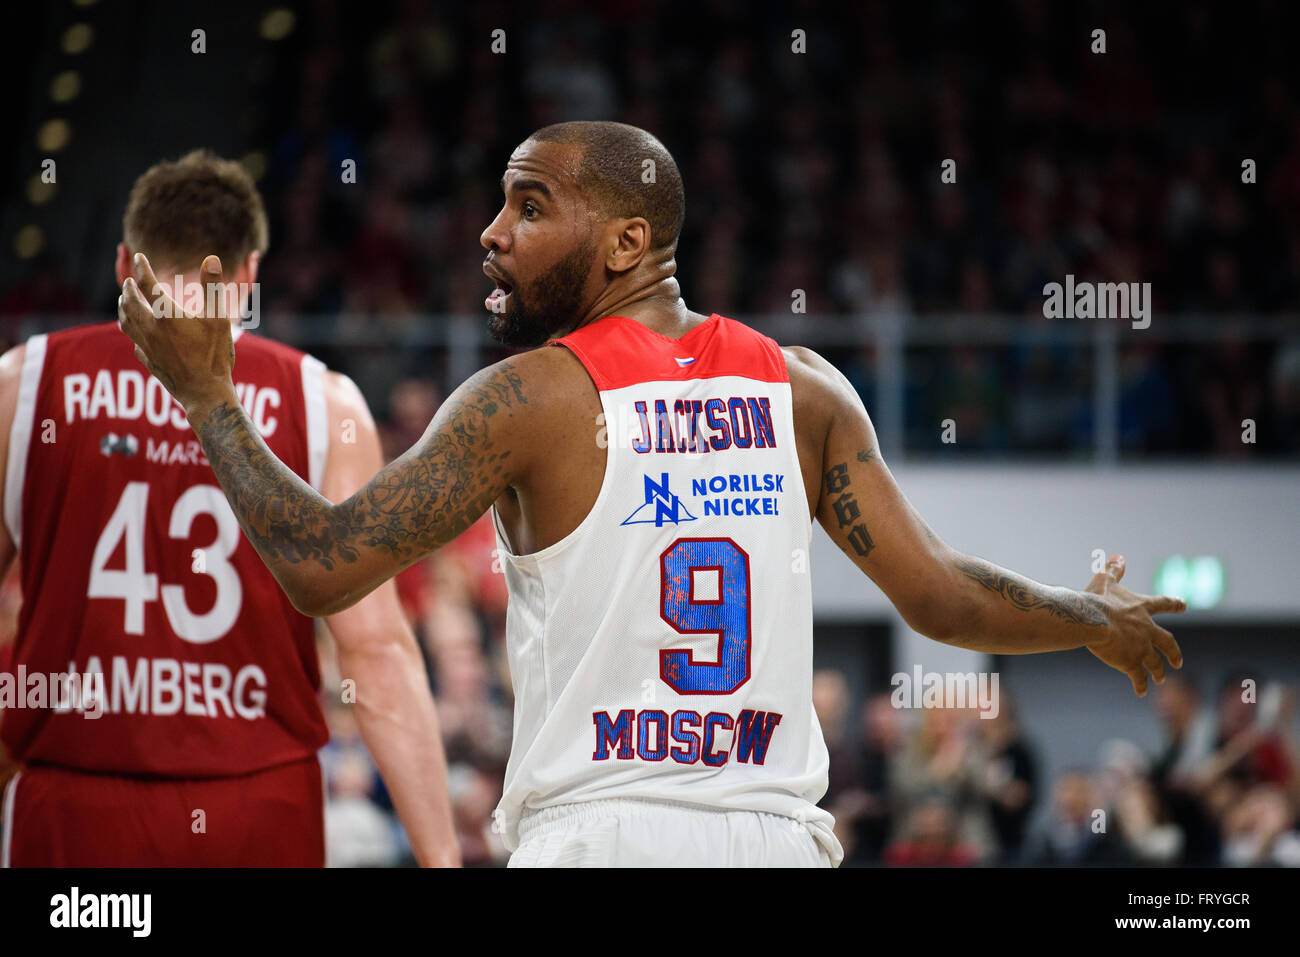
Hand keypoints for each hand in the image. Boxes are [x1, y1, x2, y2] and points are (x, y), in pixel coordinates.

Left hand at [117, 253, 234, 412]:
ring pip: (126, 322)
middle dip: (128, 289)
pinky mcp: (148, 361)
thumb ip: (213, 287)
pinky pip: (134, 341)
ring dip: (123, 308)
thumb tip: (212, 259)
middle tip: (129, 282)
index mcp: (167, 315)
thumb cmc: (214, 355)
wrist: (204, 393)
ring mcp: (147, 346)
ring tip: (124, 302)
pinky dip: (132, 331)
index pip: (148, 285)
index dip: (142, 269)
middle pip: (130, 303)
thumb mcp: (220, 319)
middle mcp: (151, 329)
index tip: (138, 257)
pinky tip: (137, 332)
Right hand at [1082, 554, 1185, 696]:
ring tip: (1160, 679)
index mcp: (1142, 609)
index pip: (1163, 604)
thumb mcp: (1104, 580)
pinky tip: (1141, 692)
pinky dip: (1140, 684)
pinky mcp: (1131, 663)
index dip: (1173, 604)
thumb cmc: (1096, 599)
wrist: (1091, 620)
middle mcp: (1147, 629)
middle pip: (1166, 642)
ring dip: (1158, 671)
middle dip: (1173, 652)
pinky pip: (1138, 677)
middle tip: (1178, 661)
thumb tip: (1118, 557)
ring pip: (1155, 663)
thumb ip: (1113, 570)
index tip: (1184, 604)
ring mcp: (1141, 648)